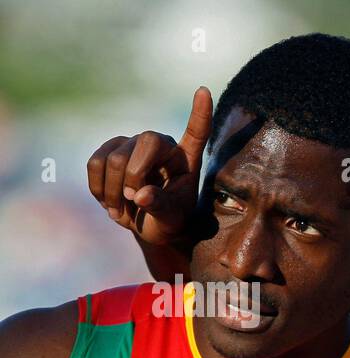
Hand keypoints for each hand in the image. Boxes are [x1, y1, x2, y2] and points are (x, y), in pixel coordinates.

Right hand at [86, 86, 210, 247]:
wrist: (146, 224)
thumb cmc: (168, 220)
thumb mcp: (171, 220)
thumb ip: (161, 207)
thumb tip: (140, 195)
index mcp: (186, 159)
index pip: (197, 132)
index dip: (200, 113)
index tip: (203, 91)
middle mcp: (161, 144)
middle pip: (144, 143)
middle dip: (134, 177)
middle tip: (134, 201)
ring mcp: (133, 144)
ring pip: (114, 159)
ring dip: (113, 192)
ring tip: (121, 211)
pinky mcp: (110, 149)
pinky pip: (95, 164)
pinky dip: (98, 189)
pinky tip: (109, 201)